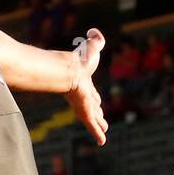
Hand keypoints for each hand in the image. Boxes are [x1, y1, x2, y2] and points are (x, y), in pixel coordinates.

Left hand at [65, 28, 107, 145]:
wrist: (72, 70)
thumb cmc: (81, 59)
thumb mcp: (93, 46)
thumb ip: (96, 39)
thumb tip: (94, 32)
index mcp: (85, 84)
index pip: (91, 93)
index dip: (94, 98)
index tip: (97, 102)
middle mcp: (84, 96)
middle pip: (93, 108)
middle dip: (97, 115)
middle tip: (102, 122)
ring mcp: (84, 105)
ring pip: (93, 119)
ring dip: (98, 127)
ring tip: (102, 136)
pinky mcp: (85, 112)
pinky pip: (92, 125)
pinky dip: (97, 133)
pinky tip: (101, 142)